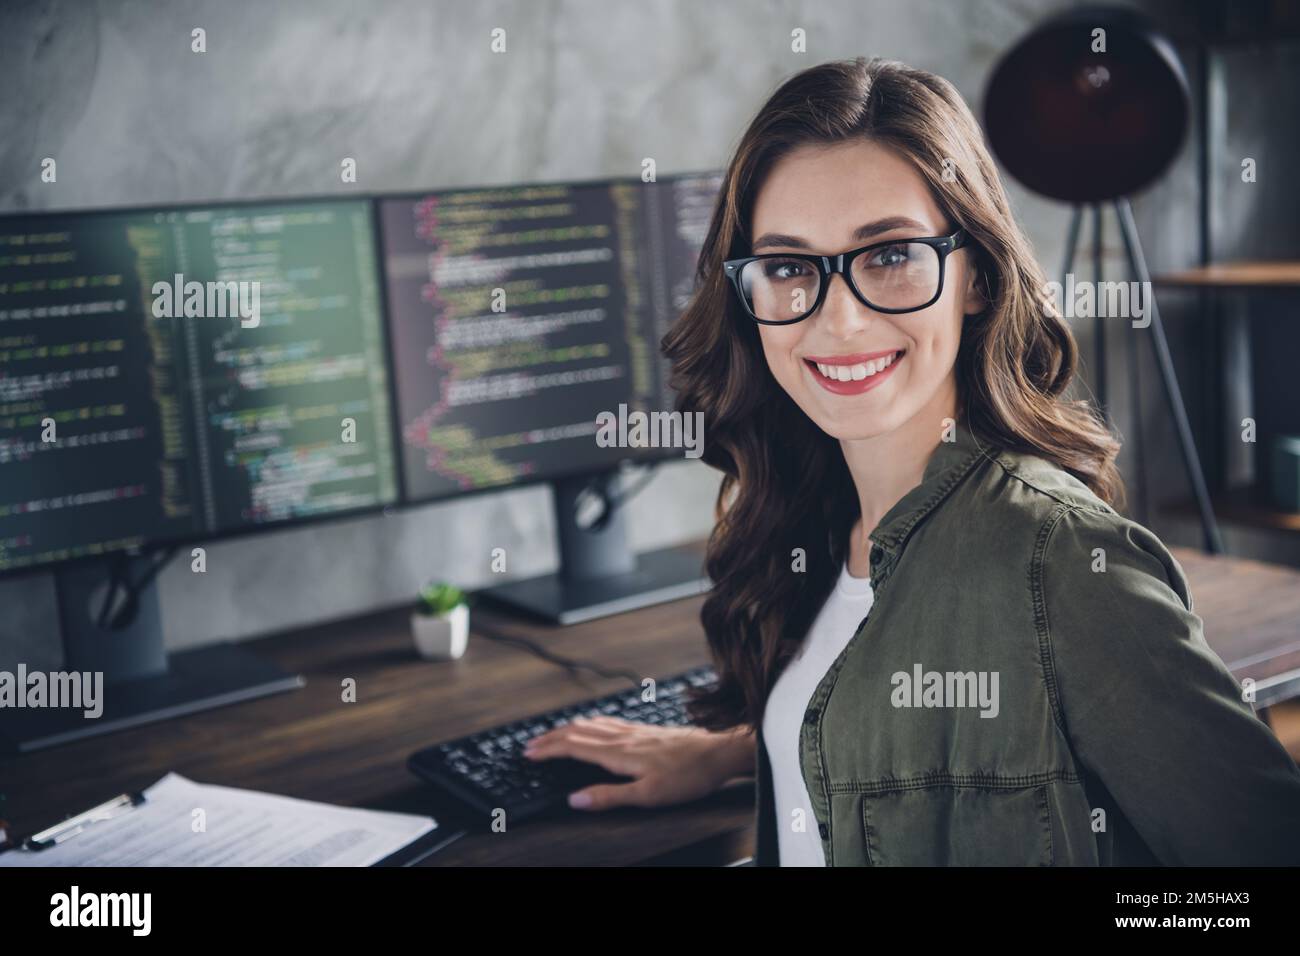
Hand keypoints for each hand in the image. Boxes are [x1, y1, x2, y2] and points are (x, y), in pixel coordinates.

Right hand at [522, 717, 753, 810]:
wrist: (718, 753)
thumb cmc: (688, 776)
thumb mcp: (648, 795)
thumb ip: (609, 796)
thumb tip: (575, 799)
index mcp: (619, 753)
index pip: (574, 747)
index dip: (549, 749)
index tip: (529, 753)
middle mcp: (624, 737)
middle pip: (578, 731)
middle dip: (551, 737)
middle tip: (530, 744)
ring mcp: (635, 731)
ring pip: (592, 724)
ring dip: (567, 728)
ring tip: (552, 734)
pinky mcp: (645, 730)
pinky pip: (608, 722)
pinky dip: (589, 723)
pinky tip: (593, 725)